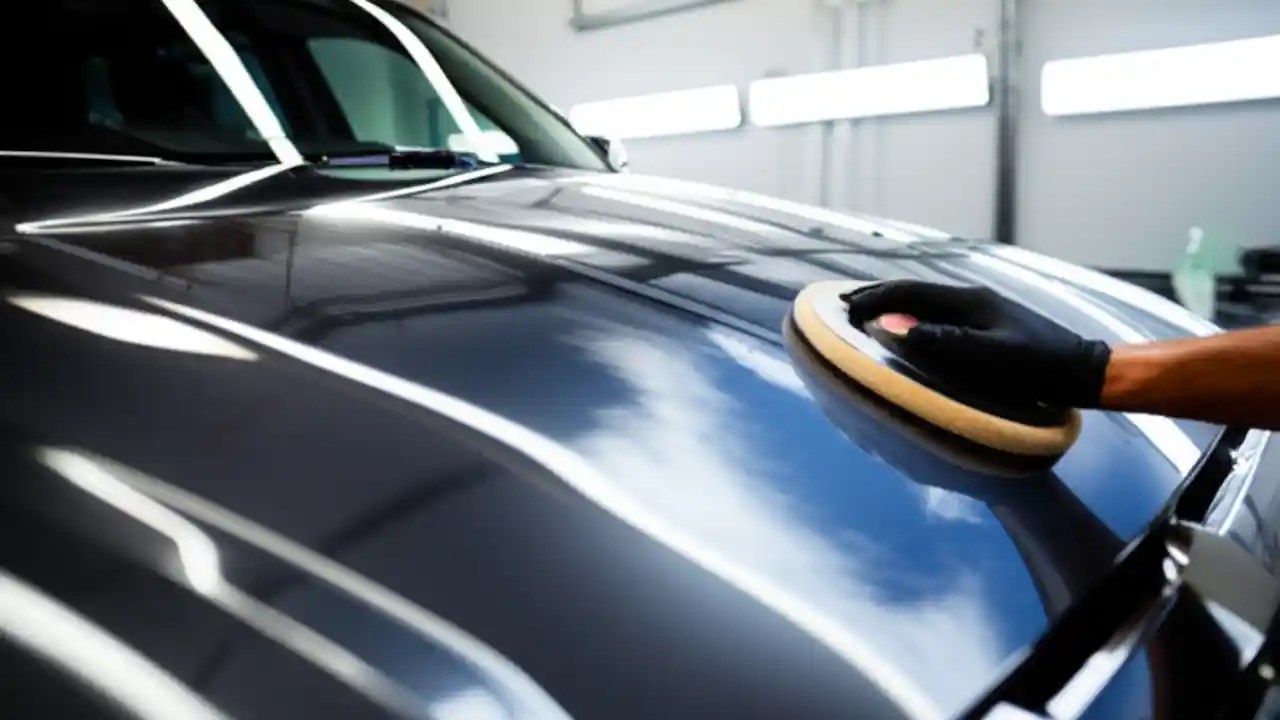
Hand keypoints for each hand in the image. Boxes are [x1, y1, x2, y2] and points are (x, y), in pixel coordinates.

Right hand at [842, 280, 1111, 408]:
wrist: (1082, 370)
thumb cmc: (1039, 368)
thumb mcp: (993, 357)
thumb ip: (946, 341)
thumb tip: (896, 328)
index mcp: (970, 301)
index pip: (911, 293)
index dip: (875, 298)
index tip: (844, 308)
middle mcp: (972, 298)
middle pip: (915, 291)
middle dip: (878, 296)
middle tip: (845, 305)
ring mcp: (981, 308)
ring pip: (925, 300)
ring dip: (893, 304)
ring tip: (868, 311)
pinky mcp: (986, 321)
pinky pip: (937, 311)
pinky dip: (912, 314)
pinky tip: (908, 326)